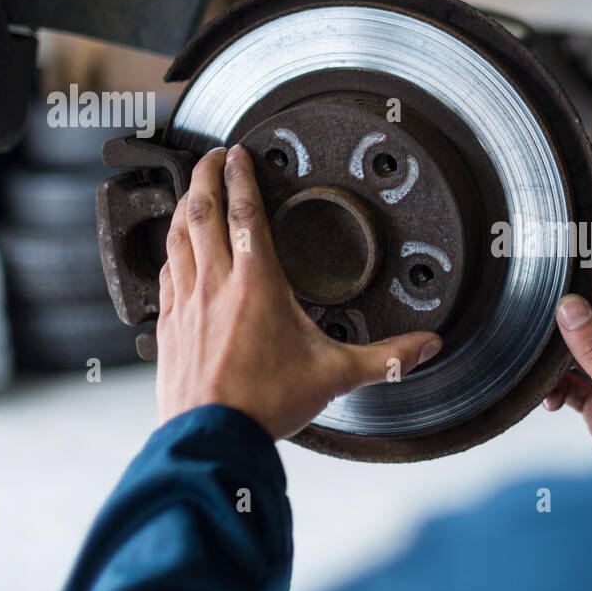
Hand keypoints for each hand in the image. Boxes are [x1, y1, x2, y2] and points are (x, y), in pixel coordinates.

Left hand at [155, 146, 441, 439]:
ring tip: (192, 191)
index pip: (245, 212)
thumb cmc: (265, 404)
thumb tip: (426, 346)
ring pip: (177, 237)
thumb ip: (386, 358)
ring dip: (183, 206)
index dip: (241, 175)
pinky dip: (171, 249)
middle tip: (211, 156)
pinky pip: (165, 272)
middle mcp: (215, 285)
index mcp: (257, 284)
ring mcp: (185, 303)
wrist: (212, 437)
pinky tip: (175, 251)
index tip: (238, 153)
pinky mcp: (168, 325)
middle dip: (204, 175)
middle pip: (201, 210)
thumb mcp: (335, 375)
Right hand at [543, 277, 591, 462]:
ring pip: (583, 354)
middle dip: (567, 329)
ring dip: (559, 363)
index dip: (590, 289)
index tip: (557, 284)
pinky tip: (550, 398)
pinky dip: (560, 389)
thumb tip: (572, 308)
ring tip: (541, 370)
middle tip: (538, 330)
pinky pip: (576, 384)